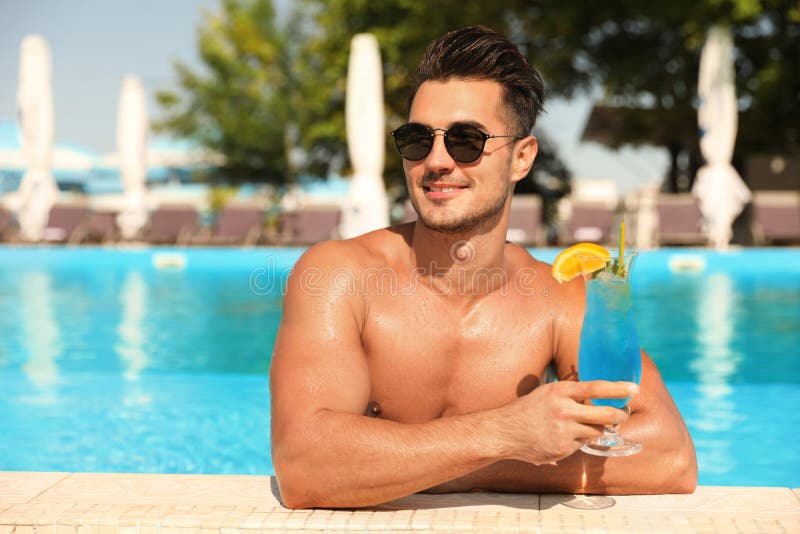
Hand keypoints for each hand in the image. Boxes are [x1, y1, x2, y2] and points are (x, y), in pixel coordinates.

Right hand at [498, 380, 636, 464]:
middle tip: (622, 414)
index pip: (595, 387)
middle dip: (618, 415)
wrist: (504, 432)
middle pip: (605, 414)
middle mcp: (564, 410)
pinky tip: (563, 437)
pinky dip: (578, 441)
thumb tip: (595, 393)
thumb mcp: (547, 392)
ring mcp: (564, 431)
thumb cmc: (526, 410)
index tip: (633, 388)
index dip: (617, 388)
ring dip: (596, 429)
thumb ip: (569, 393)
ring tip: (583, 425)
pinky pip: (582, 444)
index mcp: (560, 391)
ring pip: (596, 431)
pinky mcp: (562, 449)